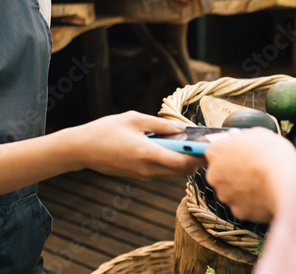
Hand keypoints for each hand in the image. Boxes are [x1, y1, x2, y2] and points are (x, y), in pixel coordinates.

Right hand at [75, 111, 203, 179]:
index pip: (184, 162)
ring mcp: (143, 175)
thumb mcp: (133, 119)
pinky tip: (172, 148)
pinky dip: (172, 162)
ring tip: (191, 143)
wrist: (82, 149)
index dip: (201, 155)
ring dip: (185, 161)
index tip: (213, 145)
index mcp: (148, 153)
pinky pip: (162, 171)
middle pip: (183, 170)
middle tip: (207, 144)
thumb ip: (160, 124)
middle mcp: (148, 169)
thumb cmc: (105, 130)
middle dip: (197, 159)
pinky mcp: (139, 176)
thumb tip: (182, 129)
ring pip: (173, 172)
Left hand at [204, 128, 295, 222]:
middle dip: (233, 173)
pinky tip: (265, 196)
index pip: (214, 152)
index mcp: (215, 152)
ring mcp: (224, 194)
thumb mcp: (257, 134)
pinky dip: (252, 203)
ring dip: (242, 189)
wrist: (284, 181)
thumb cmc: (272, 154)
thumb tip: (237, 136)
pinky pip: (243, 206)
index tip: (240, 155)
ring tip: (262, 184)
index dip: (229, 153)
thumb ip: (241, 136)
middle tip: (253, 170)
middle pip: (220, 174)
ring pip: (231, 191)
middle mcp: (214, 174)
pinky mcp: (237, 211)